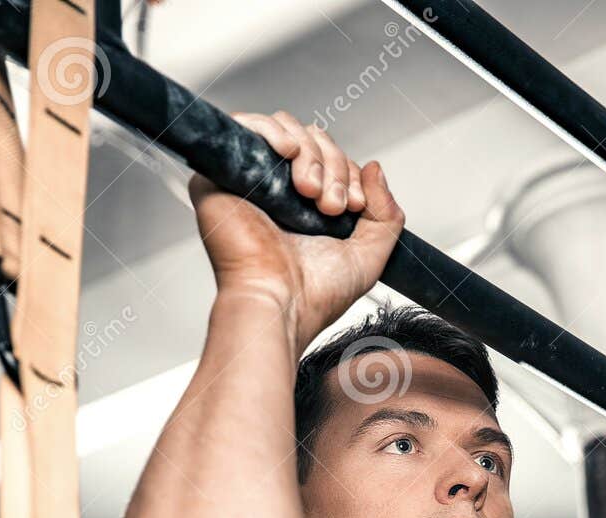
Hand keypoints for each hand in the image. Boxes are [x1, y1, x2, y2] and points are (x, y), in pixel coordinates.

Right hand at [188, 111, 404, 354]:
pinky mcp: (220, 174)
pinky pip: (246, 125)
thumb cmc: (314, 295)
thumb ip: (385, 215)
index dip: (349, 173)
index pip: (331, 160)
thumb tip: (375, 168)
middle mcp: (278, 191)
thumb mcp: (368, 256)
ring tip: (311, 193)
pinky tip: (290, 152)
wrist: (280, 305)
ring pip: (287, 130)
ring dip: (311, 154)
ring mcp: (249, 180)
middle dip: (334, 166)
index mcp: (306, 207)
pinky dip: (274, 129)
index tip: (355, 206)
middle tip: (330, 206)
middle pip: (312, 140)